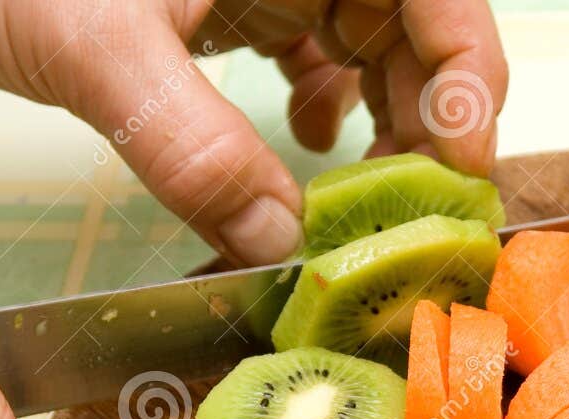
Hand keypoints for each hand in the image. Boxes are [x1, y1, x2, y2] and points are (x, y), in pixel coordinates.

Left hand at [0, 1, 508, 267]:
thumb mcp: (99, 50)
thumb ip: (196, 150)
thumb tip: (281, 244)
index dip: (469, 76)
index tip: (459, 168)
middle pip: (413, 31)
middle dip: (424, 123)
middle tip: (416, 216)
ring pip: (366, 52)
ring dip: (378, 132)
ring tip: (366, 204)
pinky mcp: (223, 8)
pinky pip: (308, 61)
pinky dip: (321, 117)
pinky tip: (306, 157)